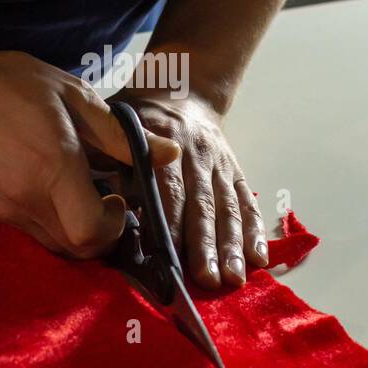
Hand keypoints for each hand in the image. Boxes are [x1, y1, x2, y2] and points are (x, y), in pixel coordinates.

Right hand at [0, 35, 179, 257]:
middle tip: (106, 197)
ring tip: (75, 185)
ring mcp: (1, 209)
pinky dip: (46, 216)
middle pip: (75, 249)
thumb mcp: (72, 97)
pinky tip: (43, 180)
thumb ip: (121, 135)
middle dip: (100, 233)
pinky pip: (27, 228)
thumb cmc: (6, 83)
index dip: (115, 227)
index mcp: (52, 170)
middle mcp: (25, 199)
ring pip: (50, 242)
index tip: (119, 198)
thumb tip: (169, 154)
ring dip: (72, 225)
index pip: (92, 234)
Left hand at [110, 89, 268, 288]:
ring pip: (228, 207)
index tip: (166, 255)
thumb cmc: (138, 115)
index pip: (168, 187)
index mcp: (164, 140)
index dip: (168, 222)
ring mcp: (219, 163)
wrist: (182, 88)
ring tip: (233, 278)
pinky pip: (246, 202)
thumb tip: (107, 207)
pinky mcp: (235, 171)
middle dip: (205, 244)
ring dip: (231, 246)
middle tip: (206, 278)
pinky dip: (254, 231)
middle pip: (202, 204)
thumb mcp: (118, 124)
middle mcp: (196, 153)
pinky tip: (259, 258)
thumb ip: (114, 159)